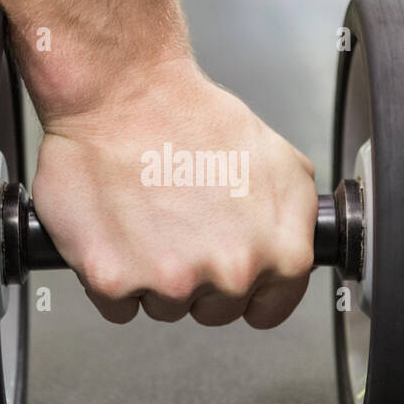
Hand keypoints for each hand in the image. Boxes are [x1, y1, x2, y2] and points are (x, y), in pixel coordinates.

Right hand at [30, 57, 316, 327]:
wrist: (124, 92)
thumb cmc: (190, 117)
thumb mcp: (279, 161)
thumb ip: (292, 218)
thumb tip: (288, 246)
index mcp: (282, 252)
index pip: (271, 308)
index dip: (248, 290)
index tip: (228, 272)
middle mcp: (232, 273)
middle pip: (214, 311)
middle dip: (197, 278)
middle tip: (179, 225)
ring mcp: (172, 282)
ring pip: (164, 309)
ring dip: (152, 277)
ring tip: (148, 219)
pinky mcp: (114, 281)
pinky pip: (115, 304)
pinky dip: (110, 276)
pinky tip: (118, 232)